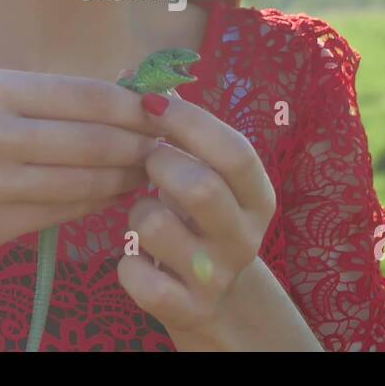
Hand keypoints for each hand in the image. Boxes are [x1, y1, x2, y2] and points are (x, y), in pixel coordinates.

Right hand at [0, 69, 160, 263]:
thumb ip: (48, 99)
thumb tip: (129, 97)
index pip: (88, 95)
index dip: (136, 107)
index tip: (167, 113)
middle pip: (93, 140)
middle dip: (141, 146)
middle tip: (170, 150)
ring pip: (82, 182)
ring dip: (126, 179)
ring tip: (151, 174)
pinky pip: (61, 214)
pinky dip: (95, 205)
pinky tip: (113, 197)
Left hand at [117, 91, 277, 334]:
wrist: (219, 306)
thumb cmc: (202, 222)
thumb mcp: (209, 178)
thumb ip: (181, 133)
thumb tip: (134, 76)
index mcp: (258, 197)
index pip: (234, 151)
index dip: (190, 121)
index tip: (151, 102)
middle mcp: (244, 237)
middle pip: (199, 187)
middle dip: (159, 164)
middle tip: (148, 164)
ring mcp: (215, 277)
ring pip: (156, 226)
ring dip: (136, 214)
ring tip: (145, 218)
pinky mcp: (186, 309)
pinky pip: (137, 277)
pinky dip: (126, 264)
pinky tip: (138, 260)